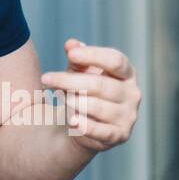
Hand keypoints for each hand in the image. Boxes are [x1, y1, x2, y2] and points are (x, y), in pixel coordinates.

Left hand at [40, 39, 140, 153]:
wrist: (83, 123)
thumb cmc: (83, 90)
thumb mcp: (79, 71)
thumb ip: (77, 58)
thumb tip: (71, 44)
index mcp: (127, 73)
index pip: (115, 60)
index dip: (93, 55)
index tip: (70, 54)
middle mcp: (132, 93)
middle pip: (100, 84)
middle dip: (69, 81)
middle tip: (46, 79)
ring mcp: (128, 115)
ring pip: (97, 107)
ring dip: (73, 101)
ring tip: (59, 98)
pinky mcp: (120, 134)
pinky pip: (101, 130)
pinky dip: (85, 125)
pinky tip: (72, 120)